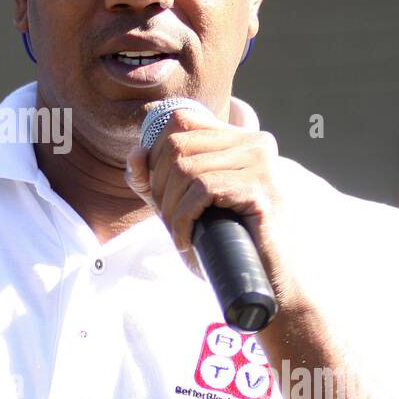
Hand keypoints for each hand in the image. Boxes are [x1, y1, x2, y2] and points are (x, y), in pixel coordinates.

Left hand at [124, 106, 294, 302]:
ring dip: (170, 208)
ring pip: (186, 169)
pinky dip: (184, 218)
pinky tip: (186, 239)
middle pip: (176, 145)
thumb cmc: (223, 240)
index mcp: (238, 137)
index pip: (180, 119)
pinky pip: (203, 190)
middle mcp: (253, 141)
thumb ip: (153, 179)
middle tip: (168, 219)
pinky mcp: (260, 188)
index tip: (159, 189)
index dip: (155, 152)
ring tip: (178, 233)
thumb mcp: (179, 204)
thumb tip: (135, 154)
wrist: (264, 280)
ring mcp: (260, 162)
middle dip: (159, 186)